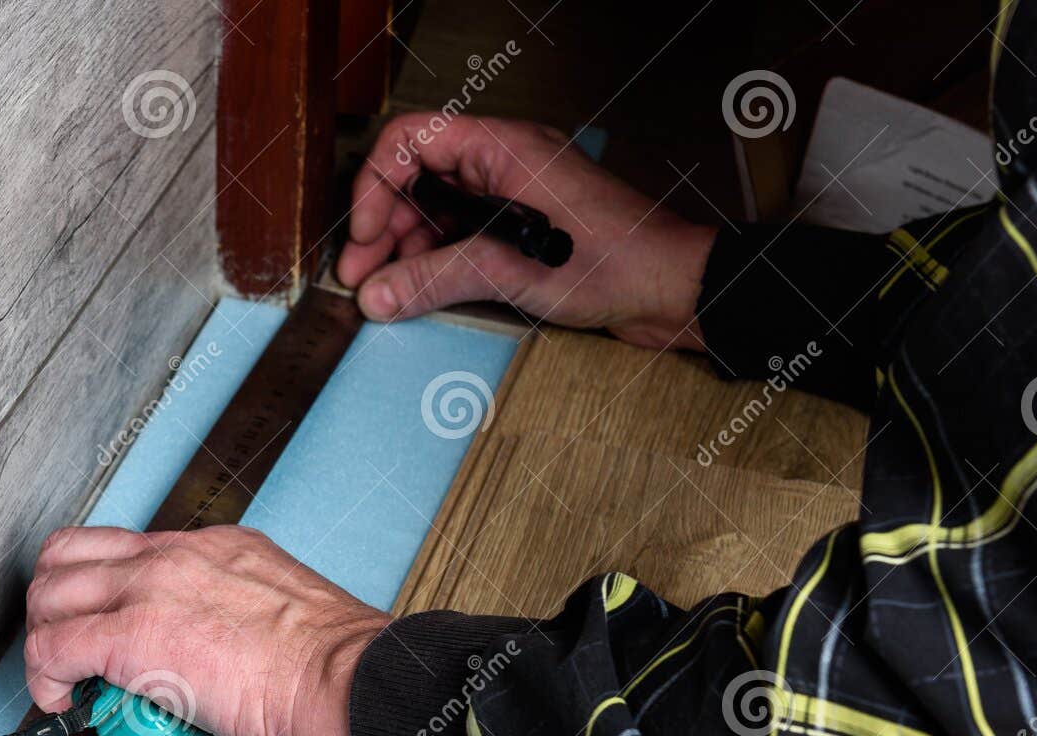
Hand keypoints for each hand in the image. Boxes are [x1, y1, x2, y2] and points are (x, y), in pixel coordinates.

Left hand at [24, 525, 390, 735]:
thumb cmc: (336, 669)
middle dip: (52, 605)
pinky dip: (43, 676)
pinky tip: (62, 703)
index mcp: (214, 547)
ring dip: (41, 637)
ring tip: (61, 681)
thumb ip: (244, 620)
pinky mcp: (133, 635)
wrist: (352, 681)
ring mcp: (150, 589)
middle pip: (70, 556)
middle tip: (65, 656)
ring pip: (49, 591)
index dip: (98, 592)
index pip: (125, 550)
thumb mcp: (282, 615)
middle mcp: (174, 555)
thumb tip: (229, 660)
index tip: (102, 635)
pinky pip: (52, 646)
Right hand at [337, 113, 714, 348]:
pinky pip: (461, 238)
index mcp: (504, 148)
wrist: (675, 290)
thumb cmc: (620, 262)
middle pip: (417, 181)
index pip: (413, 140)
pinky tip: (418, 293)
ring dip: (405, 251)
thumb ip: (438, 279)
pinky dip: (434, 263)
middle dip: (383, 229)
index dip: (378, 186)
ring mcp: (512, 199)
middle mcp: (504, 165)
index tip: (364, 238)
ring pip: (436, 214)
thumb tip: (378, 293)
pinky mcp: (520, 234)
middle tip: (360, 278)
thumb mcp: (515, 271)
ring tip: (384, 294)